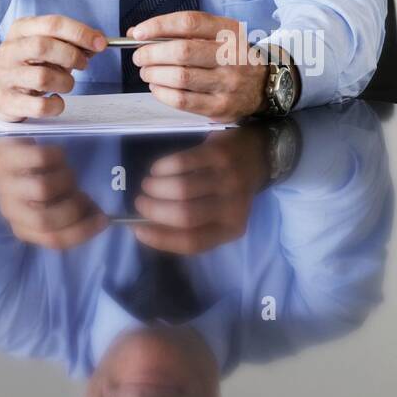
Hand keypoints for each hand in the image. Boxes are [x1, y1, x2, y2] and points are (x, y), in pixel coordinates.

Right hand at [0, 15, 107, 120]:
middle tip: (83, 64)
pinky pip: (39, 106)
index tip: (100, 43)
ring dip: (65, 82)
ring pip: (42, 77)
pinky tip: (55, 100)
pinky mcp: (7, 102)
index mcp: (21, 30)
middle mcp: (10, 50)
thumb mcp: (46, 44)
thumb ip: (72, 42)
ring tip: (65, 84)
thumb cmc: (27, 64)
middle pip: (44, 47)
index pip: (53, 24)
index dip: (80, 33)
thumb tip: (98, 40)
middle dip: (72, 56)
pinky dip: (56, 105)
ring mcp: (6, 76)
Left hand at [0, 138, 109, 248]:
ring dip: (67, 180)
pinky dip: (58, 156)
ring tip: (67, 174)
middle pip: (46, 221)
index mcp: (22, 227)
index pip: (54, 240)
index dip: (83, 231)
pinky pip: (41, 158)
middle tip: (83, 195)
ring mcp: (7, 184)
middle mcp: (11, 210)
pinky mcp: (9, 158)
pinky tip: (58, 156)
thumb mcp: (48, 204)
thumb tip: (99, 217)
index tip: (104, 219)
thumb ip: (70, 213)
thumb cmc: (32, 181)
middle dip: (74, 208)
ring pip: (44, 189)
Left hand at [129, 10, 269, 119]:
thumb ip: (180, 32)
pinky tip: (157, 87)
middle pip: (182, 51)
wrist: (262, 84)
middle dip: (151, 54)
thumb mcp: (216, 34)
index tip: (138, 33)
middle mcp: (231, 56)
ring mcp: (227, 83)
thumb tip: (137, 33)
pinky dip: (162, 93)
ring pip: (180, 78)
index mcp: (229, 31)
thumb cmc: (231, 56)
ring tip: (147, 72)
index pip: (189, 23)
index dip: (158, 26)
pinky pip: (182, 100)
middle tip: (139, 57)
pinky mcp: (220, 106)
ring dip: (154, 74)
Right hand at [129, 127, 271, 252]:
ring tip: (148, 185)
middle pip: (184, 215)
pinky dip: (163, 167)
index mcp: (231, 229)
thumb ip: (190, 226)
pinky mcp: (219, 154)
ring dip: (155, 188)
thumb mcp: (218, 216)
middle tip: (140, 203)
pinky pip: (183, 162)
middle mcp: (233, 206)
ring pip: (182, 189)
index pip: (192, 242)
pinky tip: (157, 170)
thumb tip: (145, 229)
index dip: (160, 239)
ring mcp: (227, 178)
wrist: (258, 155)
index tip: (138, 230)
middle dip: (154, 211)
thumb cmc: (229, 191)